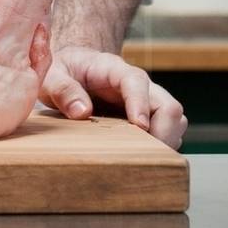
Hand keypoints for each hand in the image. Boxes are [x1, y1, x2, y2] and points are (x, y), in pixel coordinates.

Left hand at [39, 45, 187, 149]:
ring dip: (166, 141)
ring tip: (144, 159)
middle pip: (168, 105)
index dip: (141, 104)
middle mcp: (138, 85)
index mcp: (114, 69)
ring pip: (174, 120)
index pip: (137, 82)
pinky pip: (168, 132)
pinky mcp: (149, 118)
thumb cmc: (64, 70)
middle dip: (164, 131)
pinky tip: (141, 157)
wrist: (72, 69)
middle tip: (146, 155)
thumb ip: (63, 89)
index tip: (139, 127)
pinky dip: (161, 146)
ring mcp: (147, 102)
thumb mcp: (53, 75)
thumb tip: (82, 112)